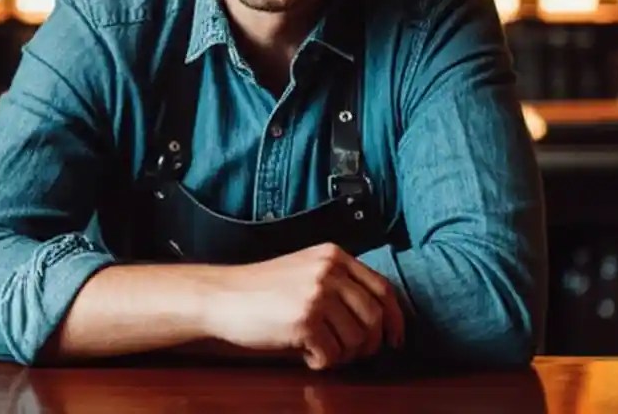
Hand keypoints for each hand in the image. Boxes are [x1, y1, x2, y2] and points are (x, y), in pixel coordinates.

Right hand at [201, 243, 406, 369]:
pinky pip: (333, 355)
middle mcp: (329, 270)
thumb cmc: (260, 291)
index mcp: (334, 255)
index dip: (395, 319)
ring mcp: (318, 293)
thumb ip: (339, 284)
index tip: (395, 339)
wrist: (221, 297)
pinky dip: (320, 362)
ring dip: (341, 354)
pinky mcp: (305, 319)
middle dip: (368, 344)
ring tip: (317, 349)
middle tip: (349, 353)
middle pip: (375, 317)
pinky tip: (303, 354)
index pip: (383, 288)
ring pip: (357, 340)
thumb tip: (379, 321)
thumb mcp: (305, 271)